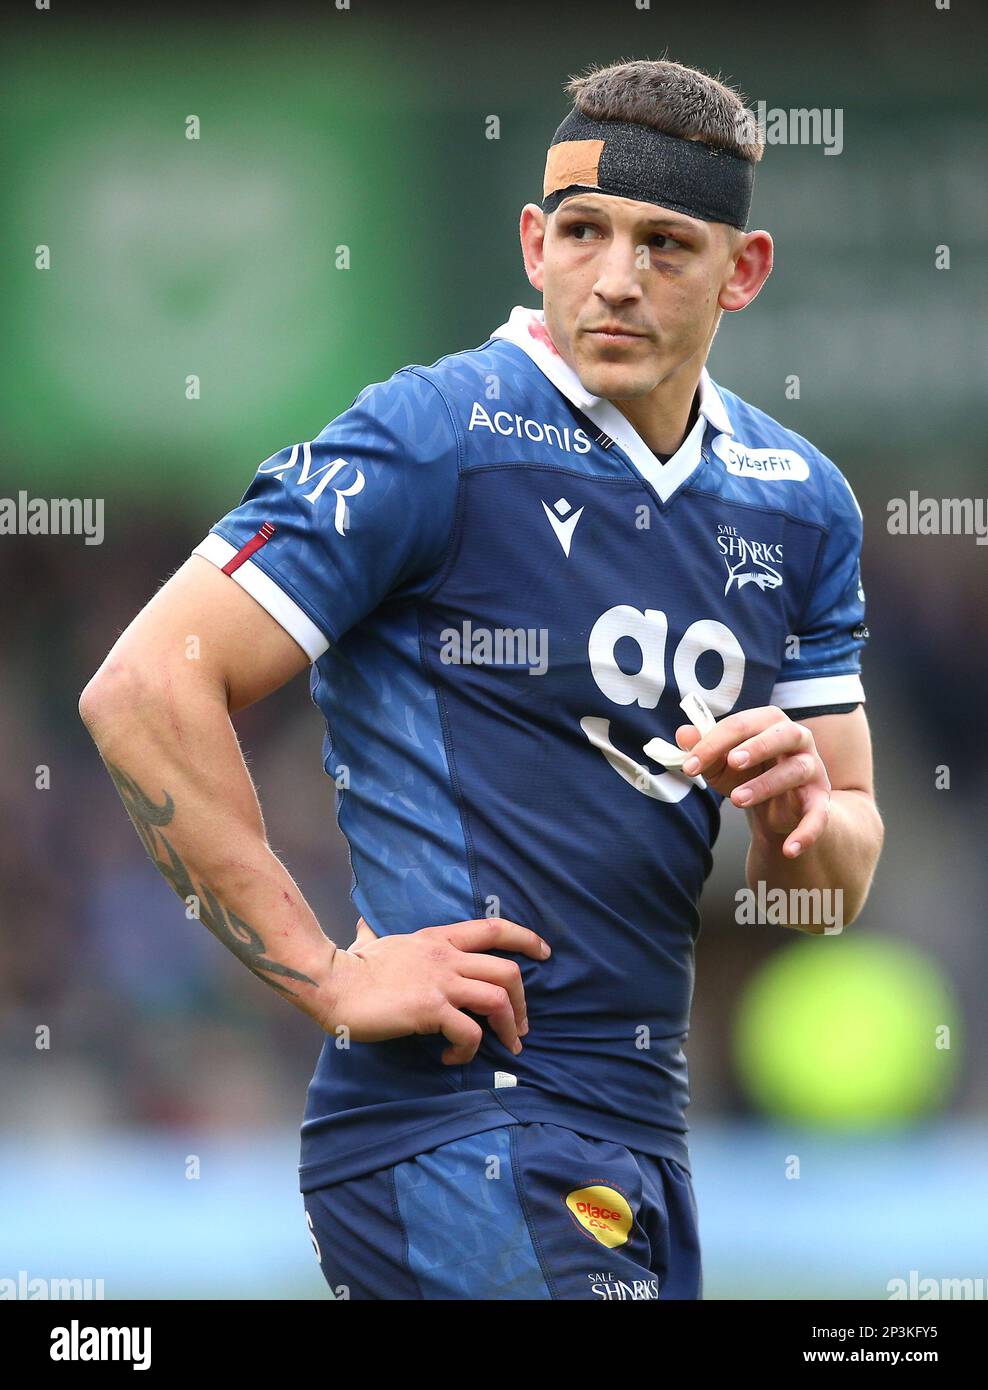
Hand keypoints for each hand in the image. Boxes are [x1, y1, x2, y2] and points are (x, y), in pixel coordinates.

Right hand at [323, 916, 550, 1064]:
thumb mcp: (372, 940)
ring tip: (503, 1047)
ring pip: (497, 1000)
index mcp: (438, 938)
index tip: (544, 953)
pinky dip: (469, 1049)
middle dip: (523, 1003)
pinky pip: (468, 1032)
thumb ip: (375, 935)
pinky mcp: (430, 1009)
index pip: (495, 928)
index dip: (526, 939)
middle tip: (520, 1028)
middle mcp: (446, 956)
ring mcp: (440, 982)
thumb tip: (364, 928)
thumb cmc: (351, 966)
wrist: (333, 983)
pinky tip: (454, 1057)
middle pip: (508, 971)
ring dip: (507, 1028)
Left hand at [675, 705, 831, 857]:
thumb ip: (703, 748)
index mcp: (769, 722)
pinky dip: (807, 832)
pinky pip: (819, 815)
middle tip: (732, 761)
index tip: (689, 766)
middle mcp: (798, 739)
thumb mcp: (720, 764)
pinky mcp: (820, 800)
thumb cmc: (746, 774)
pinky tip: (789, 849)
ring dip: (767, 785)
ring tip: (737, 799)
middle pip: (784, 734)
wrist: (777, 808)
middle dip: (758, 746)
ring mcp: (812, 769)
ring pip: (796, 771)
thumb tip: (683, 734)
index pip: (742, 724)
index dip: (714, 743)